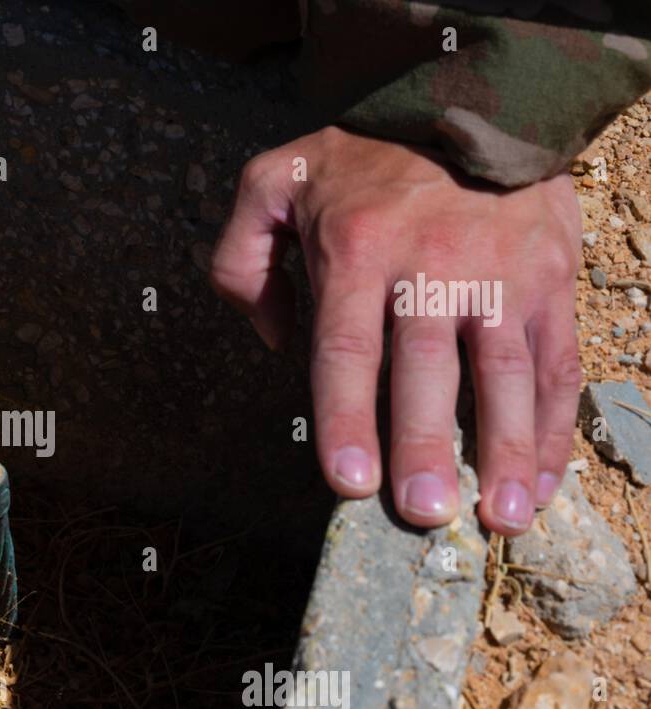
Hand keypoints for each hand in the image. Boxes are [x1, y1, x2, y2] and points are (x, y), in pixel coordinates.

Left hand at [211, 125, 582, 535]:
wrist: (468, 100)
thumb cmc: (361, 156)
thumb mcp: (274, 182)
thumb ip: (243, 259)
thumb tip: (269, 340)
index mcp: (360, 250)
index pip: (347, 350)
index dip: (346, 420)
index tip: (348, 482)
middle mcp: (434, 268)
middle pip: (428, 373)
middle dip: (425, 448)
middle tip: (422, 514)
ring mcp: (501, 278)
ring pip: (506, 375)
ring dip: (504, 451)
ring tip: (499, 517)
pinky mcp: (550, 281)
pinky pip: (556, 363)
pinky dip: (552, 427)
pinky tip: (538, 478)